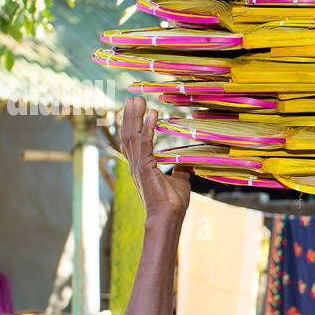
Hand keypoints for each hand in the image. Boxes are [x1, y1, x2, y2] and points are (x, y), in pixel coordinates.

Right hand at [120, 96, 190, 224]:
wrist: (168, 217)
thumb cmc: (172, 203)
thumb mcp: (179, 182)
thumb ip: (180, 170)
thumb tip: (186, 163)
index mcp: (141, 167)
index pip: (133, 141)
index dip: (132, 125)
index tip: (133, 109)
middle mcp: (135, 164)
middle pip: (128, 134)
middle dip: (130, 115)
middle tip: (132, 98)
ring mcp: (138, 165)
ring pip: (132, 135)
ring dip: (135, 116)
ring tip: (137, 99)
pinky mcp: (145, 167)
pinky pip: (146, 142)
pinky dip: (149, 126)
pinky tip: (153, 113)